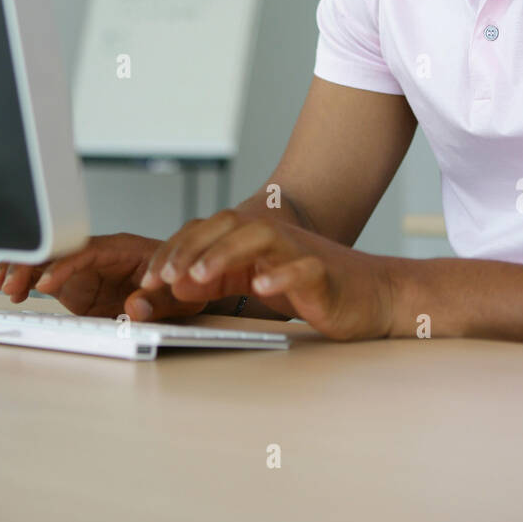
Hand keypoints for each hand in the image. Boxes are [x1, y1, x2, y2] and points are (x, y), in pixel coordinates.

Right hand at [0, 233, 211, 321]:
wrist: (183, 287)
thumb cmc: (182, 283)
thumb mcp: (180, 295)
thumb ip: (158, 303)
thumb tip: (135, 309)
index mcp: (121, 248)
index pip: (86, 250)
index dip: (65, 264)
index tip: (48, 282)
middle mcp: (97, 255)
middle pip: (58, 251)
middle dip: (32, 263)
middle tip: (11, 283)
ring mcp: (83, 269)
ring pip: (46, 261)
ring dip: (22, 269)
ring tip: (1, 284)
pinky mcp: (74, 283)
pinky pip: (44, 276)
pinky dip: (26, 280)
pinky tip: (9, 290)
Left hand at [140, 209, 394, 340]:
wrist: (375, 295)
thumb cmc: (315, 289)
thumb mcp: (256, 284)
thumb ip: (217, 283)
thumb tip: (172, 286)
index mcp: (252, 241)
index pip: (205, 233)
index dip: (174, 251)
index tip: (147, 279)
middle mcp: (273, 239)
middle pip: (226, 226)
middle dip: (190, 249)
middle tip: (162, 277)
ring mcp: (299, 252)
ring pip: (259, 239)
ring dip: (226, 254)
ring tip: (199, 277)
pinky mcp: (324, 274)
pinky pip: (302, 269)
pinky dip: (280, 275)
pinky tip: (262, 288)